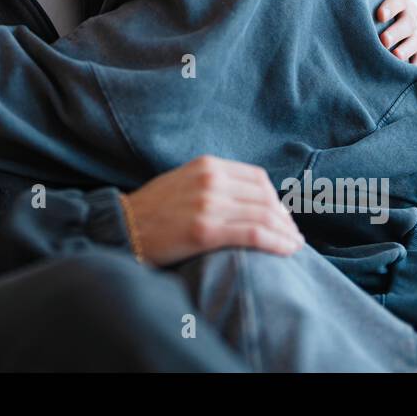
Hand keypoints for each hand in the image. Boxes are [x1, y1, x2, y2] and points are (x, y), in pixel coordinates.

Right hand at [123, 156, 304, 266]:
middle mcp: (210, 180)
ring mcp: (208, 204)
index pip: (257, 178)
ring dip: (286, 233)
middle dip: (285, 218)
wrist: (122, 227)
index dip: (276, 199)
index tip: (282, 217)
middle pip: (265, 197)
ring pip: (264, 215)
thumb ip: (213, 185)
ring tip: (294, 246)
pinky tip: (287, 250)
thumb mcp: (184, 183)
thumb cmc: (152, 211)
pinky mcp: (205, 230)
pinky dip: (277, 242)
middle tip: (292, 236)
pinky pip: (254, 233)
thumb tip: (248, 200)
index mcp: (206, 165)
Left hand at [354, 0, 416, 66]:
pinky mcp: (412, 53)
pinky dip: (415, 65)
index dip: (391, 4)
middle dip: (397, 31)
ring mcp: (414, 34)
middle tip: (381, 41)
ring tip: (390, 58)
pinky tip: (406, 72)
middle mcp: (410, 13)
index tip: (377, 15)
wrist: (363, 21)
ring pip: (416, 41)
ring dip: (406, 50)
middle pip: (410, 21)